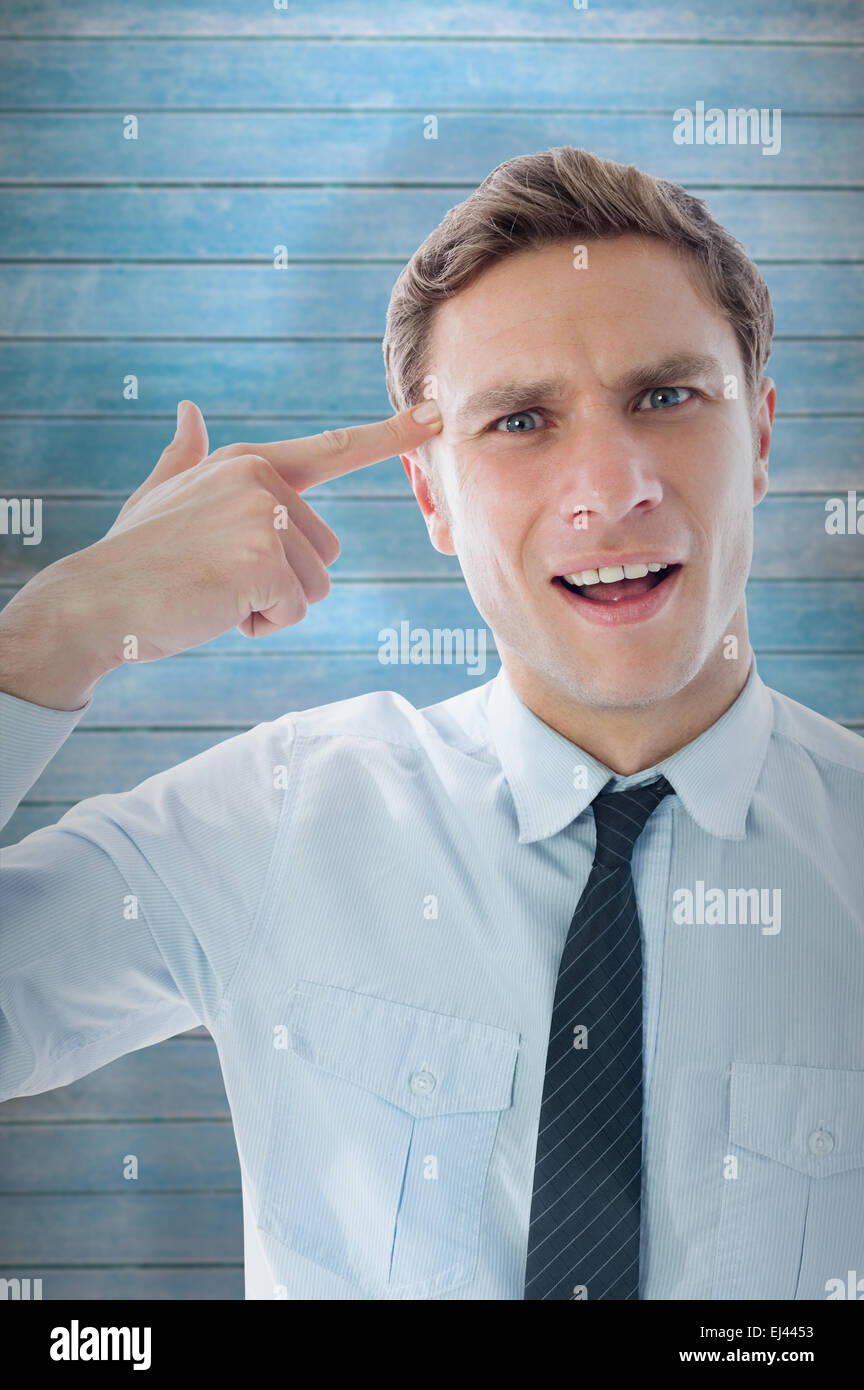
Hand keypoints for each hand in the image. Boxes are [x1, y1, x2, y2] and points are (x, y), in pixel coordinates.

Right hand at [0, 397, 442, 706]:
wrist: (97, 600)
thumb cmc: (135, 554)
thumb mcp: (161, 493)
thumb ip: (185, 455)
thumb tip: (188, 411)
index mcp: (250, 461)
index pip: (334, 447)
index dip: (391, 434)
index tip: (436, 413)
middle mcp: (262, 477)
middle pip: (325, 553)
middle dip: (283, 582)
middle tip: (222, 579)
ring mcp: (263, 515)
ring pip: (314, 587)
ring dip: (271, 606)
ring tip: (215, 592)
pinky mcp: (262, 558)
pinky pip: (293, 611)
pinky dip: (259, 624)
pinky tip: (216, 609)